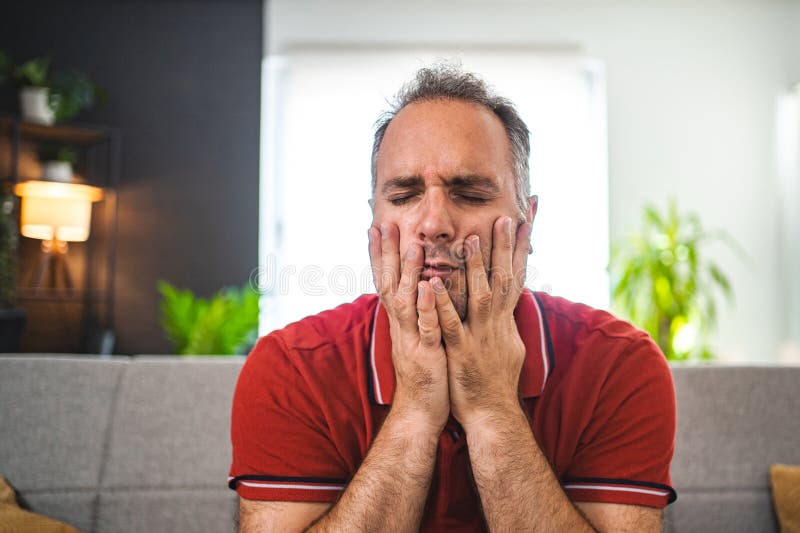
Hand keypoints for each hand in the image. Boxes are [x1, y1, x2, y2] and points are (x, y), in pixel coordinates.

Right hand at [368, 223, 449, 433]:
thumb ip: (415, 313)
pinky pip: (426, 328)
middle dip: (387, 254)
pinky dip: (427, 307)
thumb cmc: (424, 374)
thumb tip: (415, 289)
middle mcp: (400, 326)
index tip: (376, 227)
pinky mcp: (426, 355)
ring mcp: (411, 339)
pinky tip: (431, 287)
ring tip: (413, 245)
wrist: (420, 413)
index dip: (380, 255)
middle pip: (390, 284)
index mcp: (400, 321)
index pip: (386, 281)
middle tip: (384, 224)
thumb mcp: (416, 338)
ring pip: (407, 301)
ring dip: (409, 273)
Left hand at [430, 216, 532, 431]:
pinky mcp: (461, 352)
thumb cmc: (497, 383)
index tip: (525, 222)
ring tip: (470, 240)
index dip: (520, 250)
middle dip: (505, 248)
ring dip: (475, 268)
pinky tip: (433, 284)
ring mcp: (479, 337)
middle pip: (504, 279)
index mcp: (504, 320)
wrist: (493, 417)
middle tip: (507, 218)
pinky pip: (450, 324)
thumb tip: (511, 303)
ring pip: (479, 296)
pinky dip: (442, 304)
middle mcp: (496, 324)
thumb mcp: (509, 347)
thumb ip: (506, 321)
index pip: (515, 276)